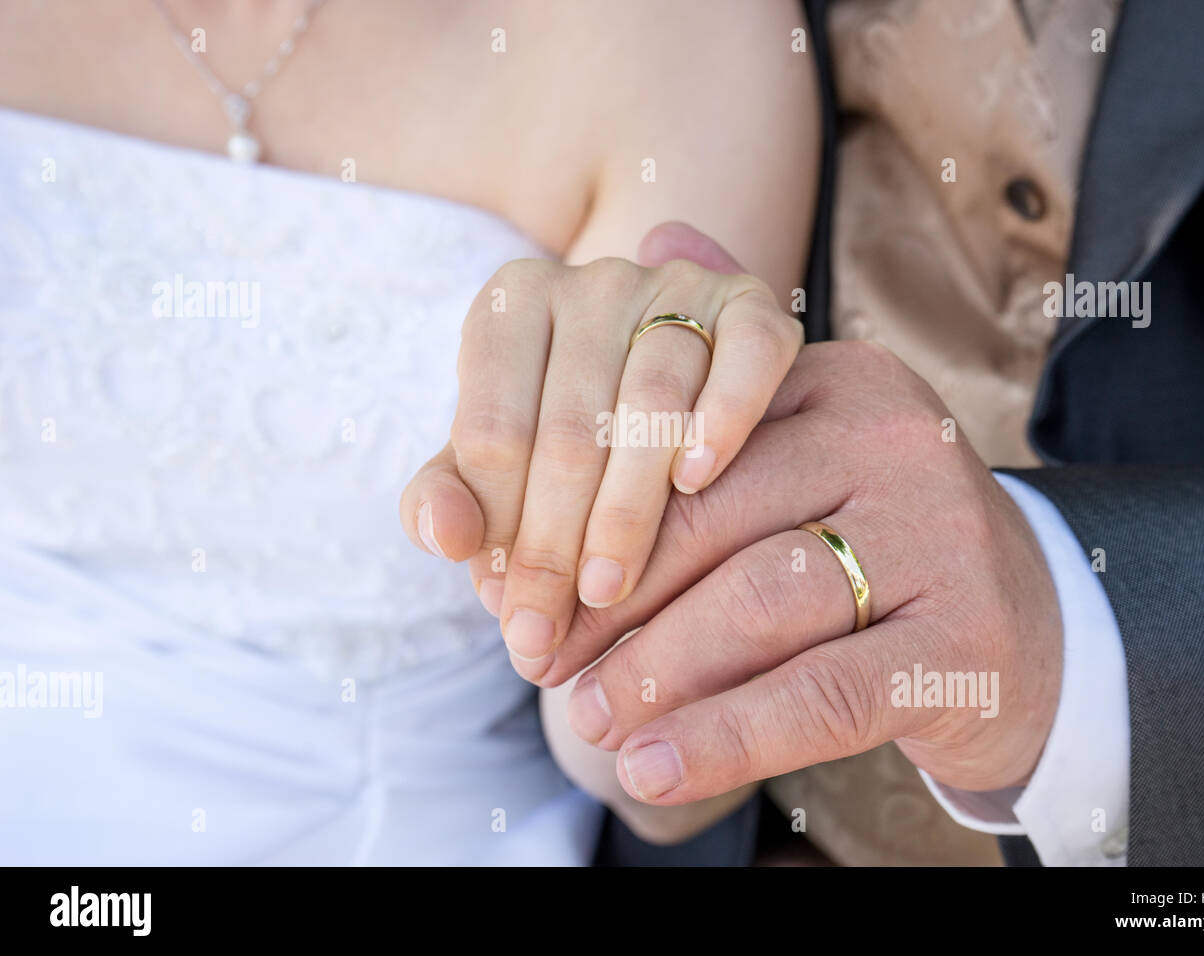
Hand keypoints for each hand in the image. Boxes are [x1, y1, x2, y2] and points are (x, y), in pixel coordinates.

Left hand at [400, 223, 803, 678]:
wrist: (665, 386)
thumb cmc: (560, 444)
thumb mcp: (496, 471)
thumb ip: (453, 499)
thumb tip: (445, 535)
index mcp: (513, 305)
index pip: (493, 428)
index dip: (495, 530)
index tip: (505, 610)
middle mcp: (592, 281)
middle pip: (569, 427)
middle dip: (553, 544)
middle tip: (548, 634)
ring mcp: (677, 286)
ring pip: (653, 402)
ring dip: (628, 510)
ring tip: (609, 592)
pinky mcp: (750, 302)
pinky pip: (748, 354)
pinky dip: (726, 415)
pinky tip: (698, 480)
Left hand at [548, 339, 1064, 802]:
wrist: (1027, 625)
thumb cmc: (876, 536)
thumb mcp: (806, 437)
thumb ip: (725, 360)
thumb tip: (656, 225)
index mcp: (840, 379)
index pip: (684, 439)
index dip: (588, 517)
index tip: (520, 583)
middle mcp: (897, 435)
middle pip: (711, 520)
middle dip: (606, 600)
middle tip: (537, 658)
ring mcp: (940, 534)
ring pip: (760, 601)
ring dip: (653, 670)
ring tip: (584, 718)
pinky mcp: (966, 638)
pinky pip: (822, 692)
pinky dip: (725, 736)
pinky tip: (651, 769)